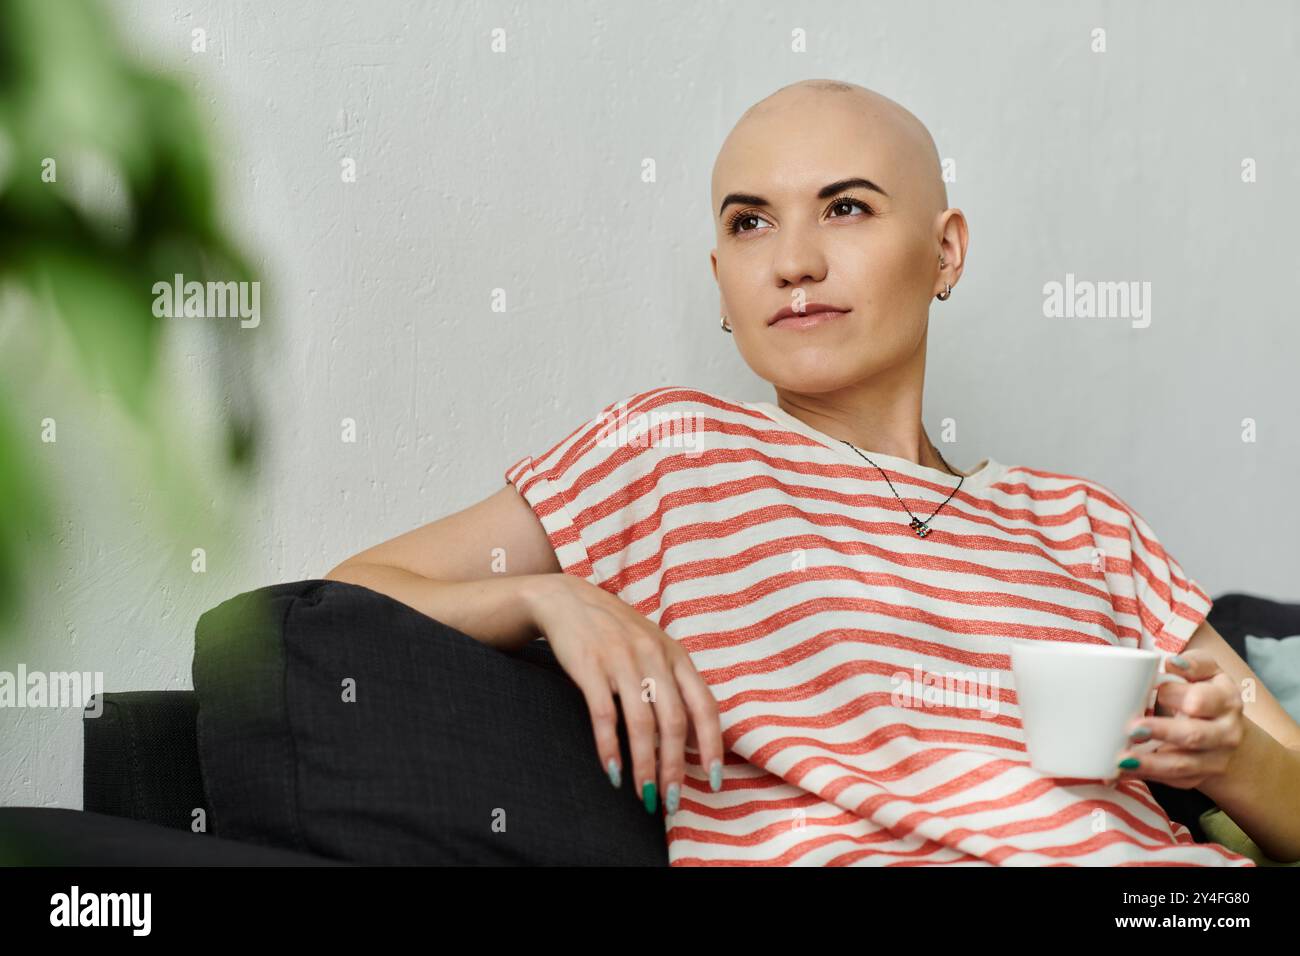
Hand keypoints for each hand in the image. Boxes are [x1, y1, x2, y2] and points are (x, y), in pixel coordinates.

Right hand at [522, 573, 724, 815]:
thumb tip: (691, 740)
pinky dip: (609, 747)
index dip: (712, 747)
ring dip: (645, 766)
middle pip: (674, 722)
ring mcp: (622, 660)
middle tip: (670, 801)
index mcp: (676, 655)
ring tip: (644, 795)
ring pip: (641, 724)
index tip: (713, 781)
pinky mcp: (590, 666)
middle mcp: (654, 656)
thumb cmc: (614, 632)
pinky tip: (612, 771)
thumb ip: (673, 685)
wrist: (567, 599)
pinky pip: (604, 715)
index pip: (705, 707)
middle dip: (675, 768)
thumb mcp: (653, 648)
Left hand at [1116, 650, 1246, 789]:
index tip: (1152, 689)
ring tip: (1122, 760)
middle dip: (1161, 732)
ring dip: (1150, 764)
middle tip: (1132, 729)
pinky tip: (1119, 772)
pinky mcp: (1197, 778)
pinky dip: (1144, 776)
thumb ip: (1193, 663)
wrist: (1226, 733)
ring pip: (1182, 765)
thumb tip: (1173, 663)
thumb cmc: (1206, 694)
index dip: (1175, 695)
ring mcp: (1213, 760)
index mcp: (1226, 702)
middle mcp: (1226, 734)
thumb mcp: (1206, 672)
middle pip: (1193, 735)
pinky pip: (1171, 780)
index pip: (1201, 700)